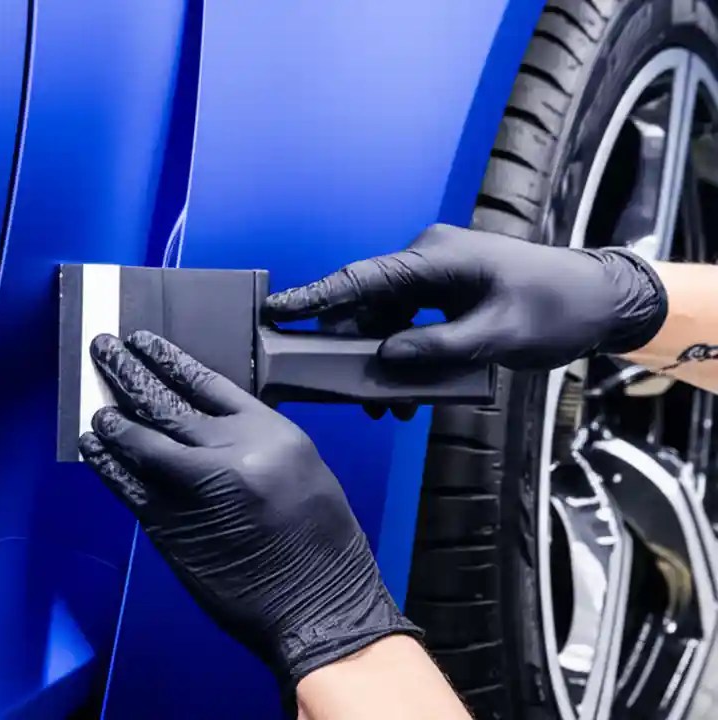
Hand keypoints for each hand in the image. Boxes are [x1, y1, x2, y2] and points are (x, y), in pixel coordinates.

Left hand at [77, 331, 418, 702]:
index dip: (168, 358)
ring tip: (96, 404)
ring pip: (140, 442)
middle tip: (103, 349)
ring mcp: (195, 492)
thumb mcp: (302, 468)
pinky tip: (93, 446)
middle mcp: (229, 455)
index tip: (143, 341)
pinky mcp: (170, 527)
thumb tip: (201, 421)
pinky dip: (106, 464)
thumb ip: (253, 439)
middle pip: (164, 403)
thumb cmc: (321, 543)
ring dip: (113, 420)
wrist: (318, 607)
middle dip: (128, 373)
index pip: (206, 381)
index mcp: (269, 433)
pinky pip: (127, 487)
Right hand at [265, 224, 668, 370]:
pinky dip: (405, 353)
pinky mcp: (447, 291)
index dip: (314, 296)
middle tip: (342, 389)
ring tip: (384, 407)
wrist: (601, 299)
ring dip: (381, 359)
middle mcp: (429, 259)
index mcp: (435, 257)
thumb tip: (385, 359)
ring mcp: (437, 273)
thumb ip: (435, 348)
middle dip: (352, 347)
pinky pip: (410, 321)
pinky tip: (408, 393)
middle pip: (368, 303)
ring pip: (387, 318)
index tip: (275, 310)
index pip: (361, 279)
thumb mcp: (496, 337)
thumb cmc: (557, 310)